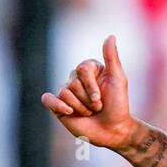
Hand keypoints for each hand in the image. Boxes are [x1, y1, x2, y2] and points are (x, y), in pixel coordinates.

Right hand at [41, 34, 134, 150]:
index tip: (101, 98)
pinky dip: (56, 105)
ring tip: (90, 113)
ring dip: (80, 107)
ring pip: (64, 93)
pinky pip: (47, 99)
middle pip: (72, 82)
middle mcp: (76, 79)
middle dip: (87, 99)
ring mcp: (67, 93)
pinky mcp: (59, 107)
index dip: (91, 86)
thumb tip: (111, 35)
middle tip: (97, 108)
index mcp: (89, 69)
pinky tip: (69, 113)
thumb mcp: (118, 79)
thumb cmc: (118, 105)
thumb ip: (112, 58)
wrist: (114, 131)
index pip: (81, 70)